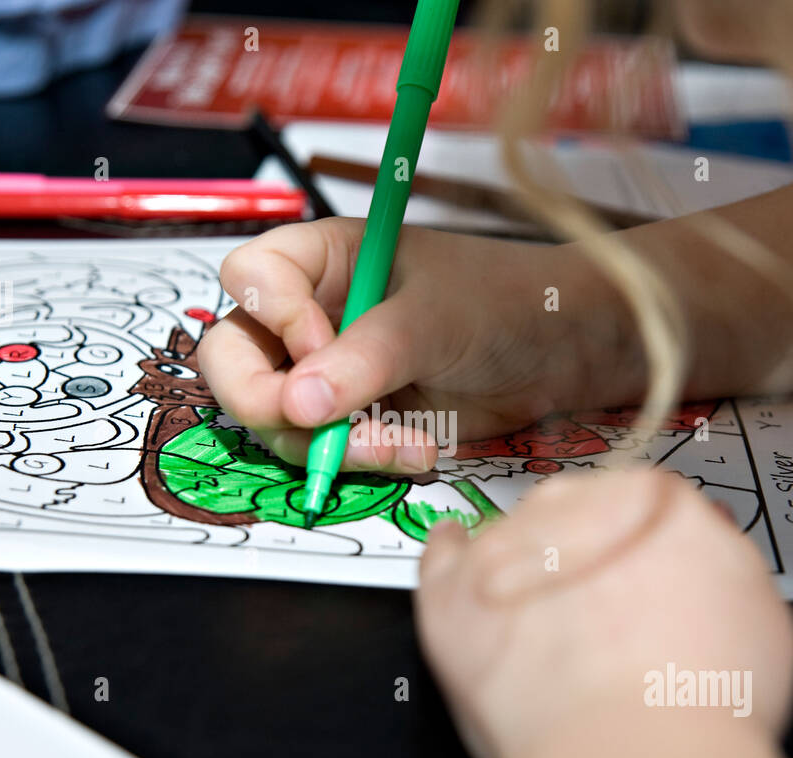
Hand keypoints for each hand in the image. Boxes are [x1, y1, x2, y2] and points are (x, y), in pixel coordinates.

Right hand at [199, 218, 638, 472]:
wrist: (559, 355)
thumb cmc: (501, 303)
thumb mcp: (432, 320)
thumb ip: (364, 359)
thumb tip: (296, 406)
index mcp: (321, 258)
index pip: (248, 275)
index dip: (272, 317)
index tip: (317, 346)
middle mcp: (309, 313)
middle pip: (233, 358)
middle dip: (266, 401)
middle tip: (314, 427)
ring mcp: (324, 372)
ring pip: (275, 419)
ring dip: (328, 445)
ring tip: (401, 445)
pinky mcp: (350, 420)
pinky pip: (321, 451)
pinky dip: (360, 462)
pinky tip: (416, 452)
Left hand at [414, 469, 792, 757]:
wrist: (634, 756)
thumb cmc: (703, 698)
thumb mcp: (753, 607)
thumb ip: (715, 559)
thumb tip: (699, 542)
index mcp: (652, 502)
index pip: (642, 502)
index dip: (642, 547)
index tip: (644, 575)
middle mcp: (574, 508)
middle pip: (573, 511)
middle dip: (582, 553)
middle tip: (598, 613)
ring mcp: (506, 547)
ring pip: (510, 533)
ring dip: (521, 562)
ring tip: (539, 613)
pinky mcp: (451, 593)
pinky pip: (440, 554)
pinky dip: (449, 554)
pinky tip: (457, 557)